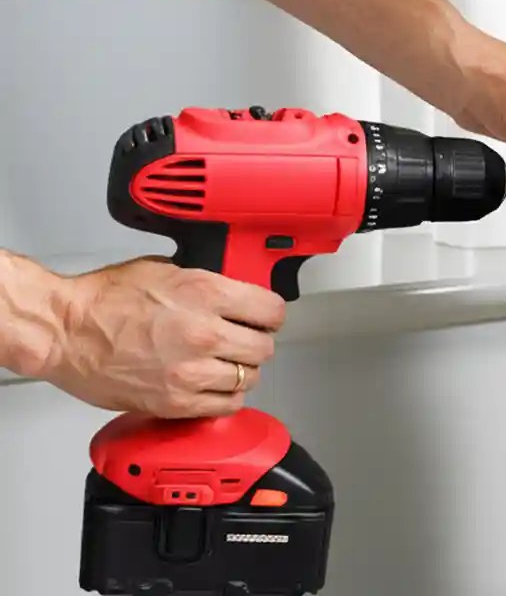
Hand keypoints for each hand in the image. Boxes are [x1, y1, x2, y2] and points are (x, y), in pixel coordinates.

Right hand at [39, 257, 285, 418]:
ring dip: (240, 371)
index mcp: (205, 293)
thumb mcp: (165, 269)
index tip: (263, 317)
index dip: (269, 314)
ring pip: (249, 378)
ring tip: (222, 364)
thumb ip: (206, 282)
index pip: (271, 310)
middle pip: (264, 347)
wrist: (64, 331)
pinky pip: (226, 405)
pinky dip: (225, 396)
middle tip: (241, 341)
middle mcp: (205, 332)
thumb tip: (235, 292)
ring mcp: (191, 370)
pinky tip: (212, 385)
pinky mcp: (175, 401)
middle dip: (255, 342)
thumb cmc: (104, 300)